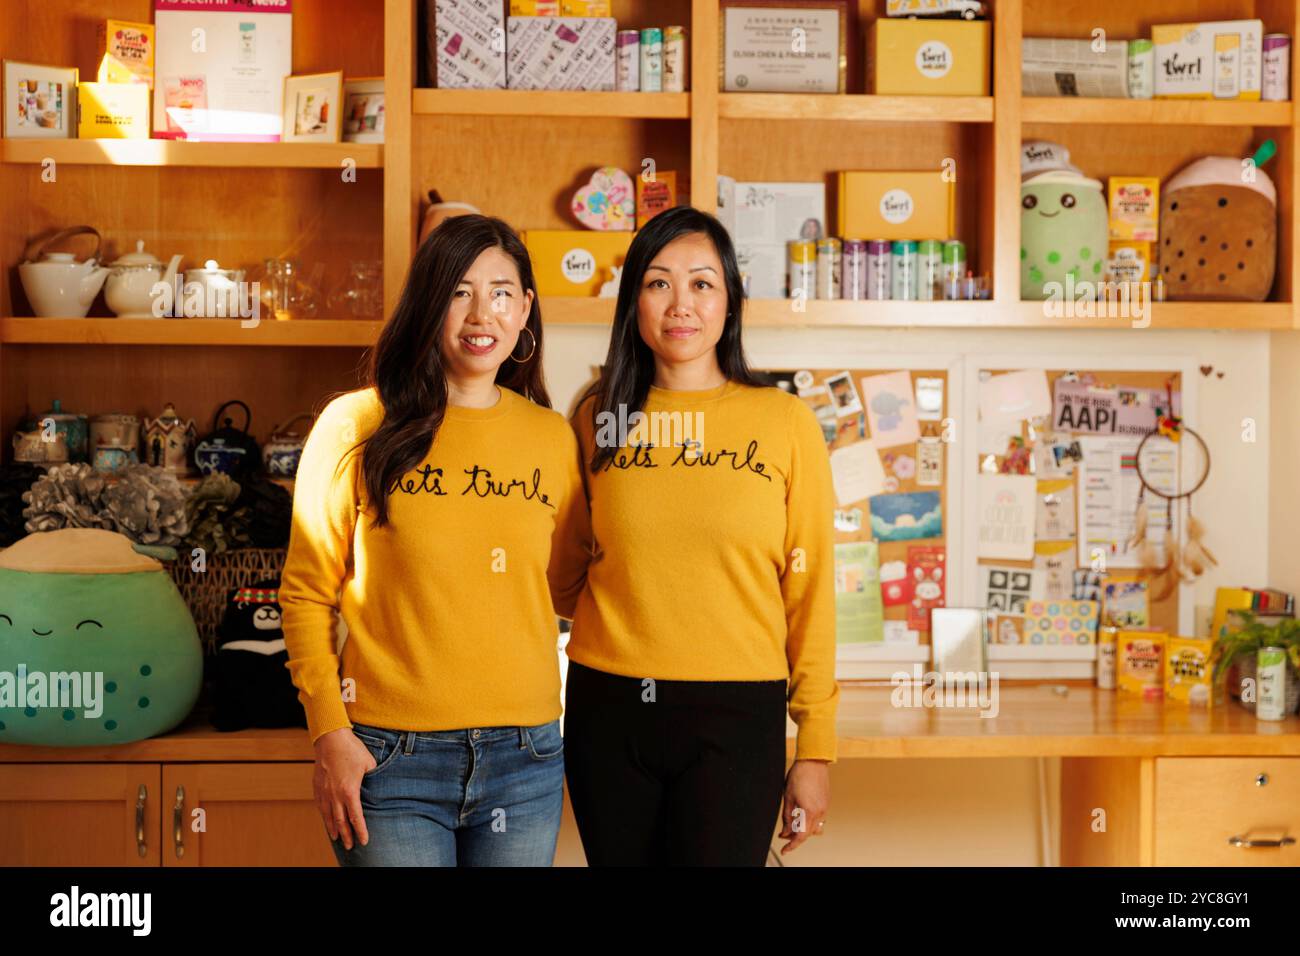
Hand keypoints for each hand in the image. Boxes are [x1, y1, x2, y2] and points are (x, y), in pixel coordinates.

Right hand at [313, 727, 375, 849]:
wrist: (330, 738)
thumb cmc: (352, 749)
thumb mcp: (369, 763)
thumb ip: (373, 778)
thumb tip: (376, 785)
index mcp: (350, 791)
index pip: (356, 817)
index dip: (360, 831)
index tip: (364, 841)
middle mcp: (335, 795)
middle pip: (340, 821)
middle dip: (346, 835)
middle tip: (350, 846)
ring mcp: (324, 791)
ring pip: (328, 815)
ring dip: (332, 828)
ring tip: (336, 838)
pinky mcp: (317, 785)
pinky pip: (320, 805)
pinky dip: (323, 816)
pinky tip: (326, 819)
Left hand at [778, 759, 829, 854]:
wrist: (813, 761)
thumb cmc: (799, 775)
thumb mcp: (788, 797)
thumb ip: (787, 817)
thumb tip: (785, 831)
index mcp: (809, 811)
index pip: (801, 836)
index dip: (792, 845)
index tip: (785, 849)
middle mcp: (820, 812)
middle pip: (808, 834)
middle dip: (796, 837)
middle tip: (784, 835)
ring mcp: (824, 808)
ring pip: (814, 828)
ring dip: (804, 829)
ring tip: (792, 824)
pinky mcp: (826, 803)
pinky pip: (818, 819)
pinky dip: (809, 821)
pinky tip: (800, 814)